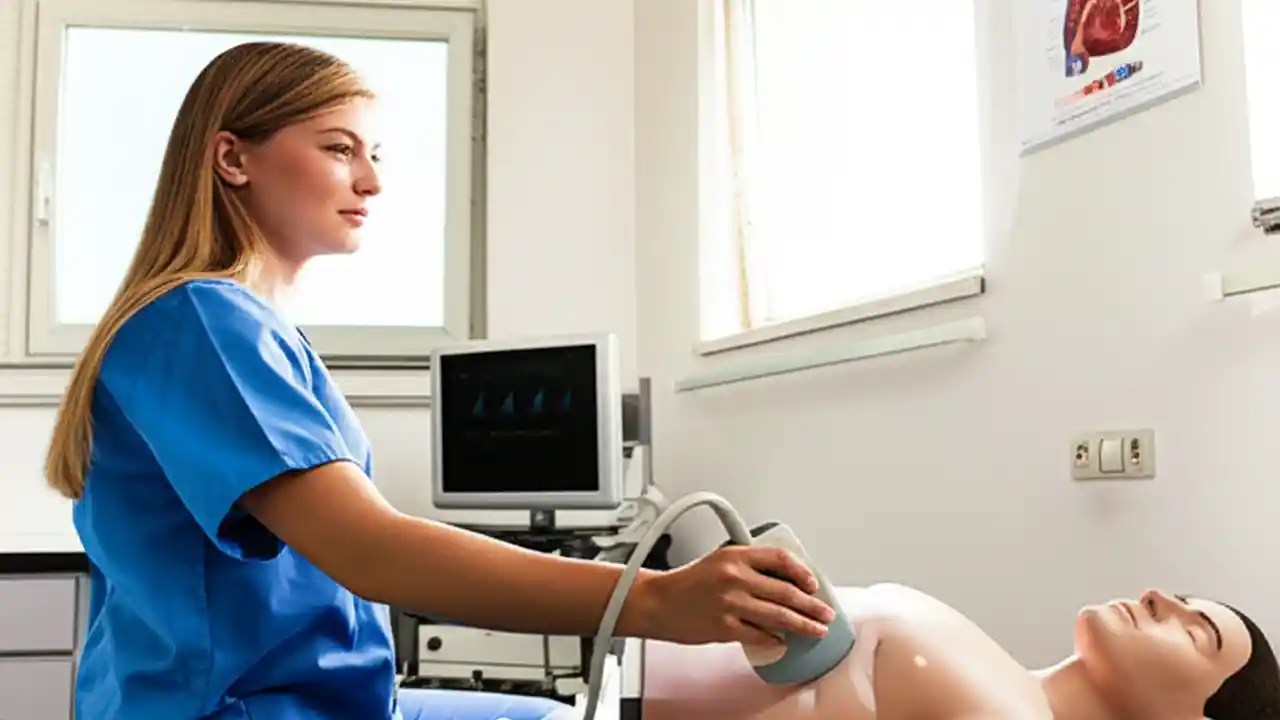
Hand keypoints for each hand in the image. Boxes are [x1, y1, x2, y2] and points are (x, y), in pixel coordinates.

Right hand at [633, 545, 836, 647]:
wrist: (658, 602)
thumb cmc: (687, 582)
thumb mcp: (719, 560)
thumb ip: (748, 566)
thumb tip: (783, 581)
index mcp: (735, 555)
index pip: (780, 558)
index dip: (802, 571)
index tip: (813, 583)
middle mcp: (735, 577)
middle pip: (786, 591)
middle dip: (812, 605)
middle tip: (825, 613)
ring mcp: (731, 603)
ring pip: (778, 616)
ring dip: (803, 624)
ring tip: (817, 630)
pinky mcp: (725, 626)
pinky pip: (759, 635)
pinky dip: (775, 639)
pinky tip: (784, 642)